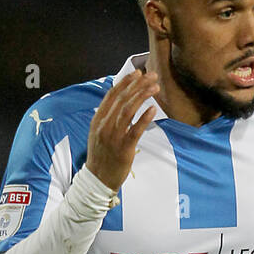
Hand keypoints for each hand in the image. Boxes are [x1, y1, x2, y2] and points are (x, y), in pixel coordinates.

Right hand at [85, 69, 158, 191]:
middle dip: (138, 85)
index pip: (112, 95)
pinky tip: (154, 109)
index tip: (137, 73)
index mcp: (98, 120)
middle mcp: (104, 125)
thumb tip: (122, 102)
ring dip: (143, 96)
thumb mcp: (99, 133)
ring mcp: (114, 137)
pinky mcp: (124, 148)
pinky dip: (144, 118)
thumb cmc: (101, 156)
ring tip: (155, 87)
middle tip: (152, 76)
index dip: (126, 82)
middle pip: (122, 99)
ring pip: (128, 111)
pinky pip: (135, 130)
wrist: (97, 180)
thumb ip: (108, 118)